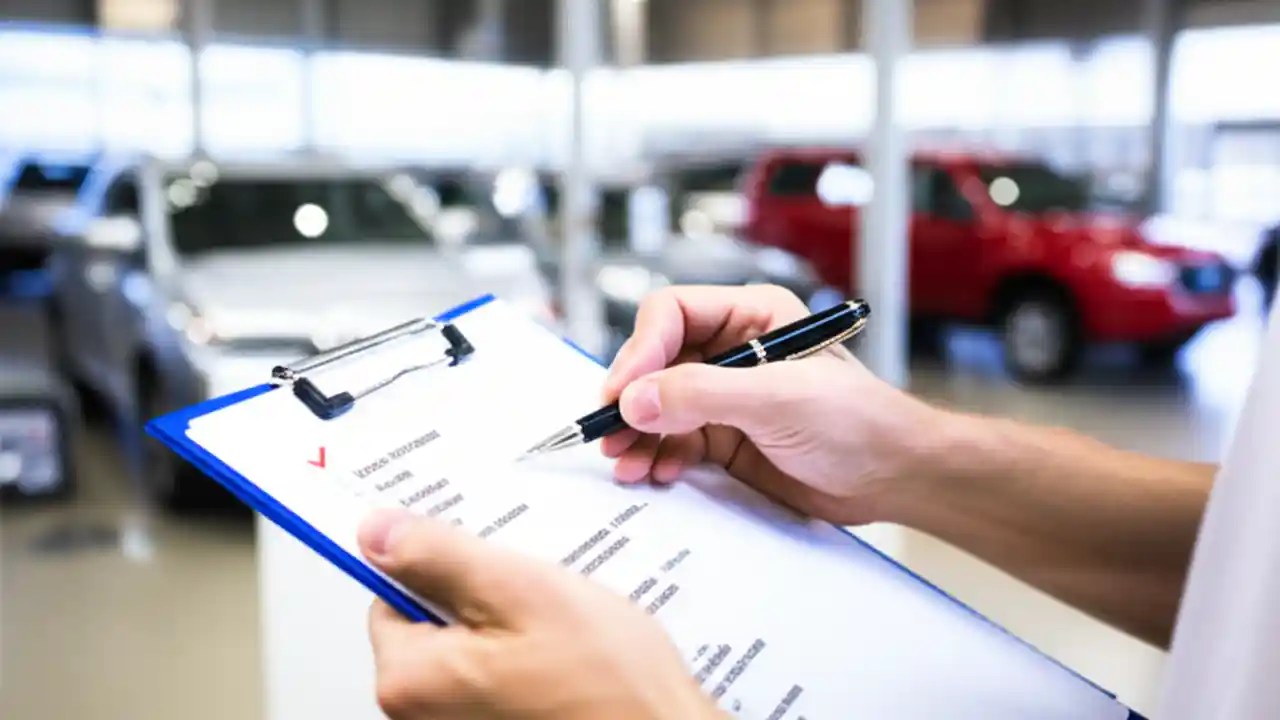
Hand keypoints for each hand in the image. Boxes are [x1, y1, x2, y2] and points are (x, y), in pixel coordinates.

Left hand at [358, 510, 722, 719]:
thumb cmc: (606, 683)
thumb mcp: (519, 590)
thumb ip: (439, 557)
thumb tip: (375, 530)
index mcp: (411, 681)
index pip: (391, 594)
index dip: (444, 567)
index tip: (487, 560)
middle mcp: (423, 716)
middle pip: (432, 623)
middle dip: (483, 597)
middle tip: (537, 596)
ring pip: (472, 647)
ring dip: (511, 625)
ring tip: (562, 628)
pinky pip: (498, 676)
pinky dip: (527, 657)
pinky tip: (567, 655)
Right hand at [603, 285, 949, 525]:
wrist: (896, 477)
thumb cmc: (858, 422)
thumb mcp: (778, 400)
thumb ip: (703, 394)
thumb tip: (635, 399)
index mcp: (752, 316)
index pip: (672, 316)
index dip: (640, 351)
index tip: (622, 395)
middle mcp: (733, 350)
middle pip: (656, 363)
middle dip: (630, 400)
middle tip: (609, 437)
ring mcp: (727, 397)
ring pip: (659, 407)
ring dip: (637, 434)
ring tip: (626, 464)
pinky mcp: (727, 438)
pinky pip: (675, 441)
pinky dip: (658, 456)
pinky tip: (656, 473)